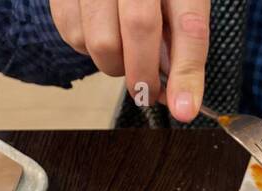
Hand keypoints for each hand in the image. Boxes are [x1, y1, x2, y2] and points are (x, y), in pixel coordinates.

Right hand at [50, 1, 209, 122]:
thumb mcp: (177, 3)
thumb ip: (180, 43)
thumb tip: (178, 96)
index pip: (188, 25)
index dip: (187, 72)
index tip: (183, 109)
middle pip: (139, 28)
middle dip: (143, 75)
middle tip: (146, 92)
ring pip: (101, 41)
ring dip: (114, 64)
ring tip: (122, 51)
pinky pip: (72, 35)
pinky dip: (87, 49)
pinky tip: (99, 33)